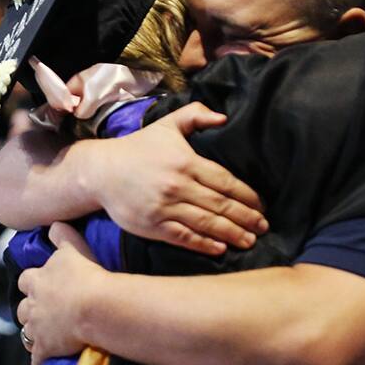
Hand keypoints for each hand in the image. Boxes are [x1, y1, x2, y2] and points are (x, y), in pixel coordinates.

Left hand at [17, 223, 103, 364]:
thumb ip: (63, 236)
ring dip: (33, 333)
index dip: (32, 283)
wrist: (96, 305)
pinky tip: (46, 360)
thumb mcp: (75, 248)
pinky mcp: (45, 348)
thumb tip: (54, 223)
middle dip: (30, 310)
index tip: (39, 285)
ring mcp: (37, 328)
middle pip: (22, 308)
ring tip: (45, 335)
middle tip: (42, 312)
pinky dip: (41, 358)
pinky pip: (37, 357)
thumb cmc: (87, 275)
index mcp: (37, 280)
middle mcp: (33, 304)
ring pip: (26, 333)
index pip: (25, 280)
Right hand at [81, 102, 266, 254]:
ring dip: (232, 233)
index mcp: (185, 162)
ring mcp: (165, 208)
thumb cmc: (137, 148)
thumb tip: (223, 118)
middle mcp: (177, 186)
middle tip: (264, 226)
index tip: (262, 205)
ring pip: (206, 224)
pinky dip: (204, 244)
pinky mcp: (153, 226)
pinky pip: (184, 238)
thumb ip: (195, 116)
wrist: (100, 172)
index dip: (247, 195)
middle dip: (246, 217)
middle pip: (220, 205)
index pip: (225, 181)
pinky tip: (221, 248)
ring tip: (250, 240)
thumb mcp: (166, 125)